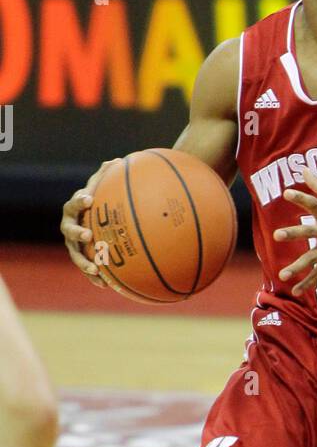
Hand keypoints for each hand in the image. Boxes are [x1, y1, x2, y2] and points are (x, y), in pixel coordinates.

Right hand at [59, 159, 121, 287]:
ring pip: (75, 254)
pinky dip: (94, 277)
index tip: (90, 199)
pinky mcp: (81, 258)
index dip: (80, 201)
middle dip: (78, 233)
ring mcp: (73, 245)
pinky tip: (106, 285)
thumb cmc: (97, 201)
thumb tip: (117, 161)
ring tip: (95, 268)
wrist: (88, 219)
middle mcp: (69, 227)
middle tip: (88, 235)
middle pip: (69, 231)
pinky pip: (86, 269)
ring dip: (84, 262)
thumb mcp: (100, 187)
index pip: (74, 204)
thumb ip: (106, 175)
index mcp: (74, 209)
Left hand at [273, 168, 316, 295]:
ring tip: (282, 275)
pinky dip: (309, 284)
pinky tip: (295, 291)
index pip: (313, 202)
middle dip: (294, 233)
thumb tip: (302, 169)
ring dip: (298, 267)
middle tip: (277, 235)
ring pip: (313, 258)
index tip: (286, 193)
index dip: (300, 197)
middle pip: (310, 232)